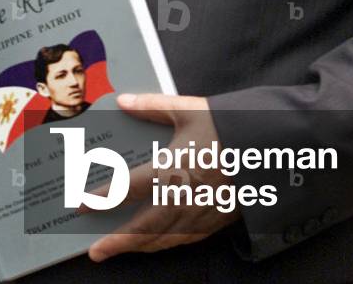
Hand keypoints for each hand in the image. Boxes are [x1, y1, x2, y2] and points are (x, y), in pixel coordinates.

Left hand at [87, 93, 239, 261]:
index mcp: (171, 170)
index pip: (127, 189)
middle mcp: (182, 198)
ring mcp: (201, 213)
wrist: (270, 145)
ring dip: (139, 246)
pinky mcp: (217, 220)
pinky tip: (159, 242)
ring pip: (164, 238)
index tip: (82, 204)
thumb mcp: (189, 109)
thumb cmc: (227, 124)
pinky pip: (187, 238)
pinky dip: (167, 243)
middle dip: (117, 241)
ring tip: (120, 250)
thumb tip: (123, 101)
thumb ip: (152, 106)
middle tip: (95, 252)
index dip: (102, 198)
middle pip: (143, 227)